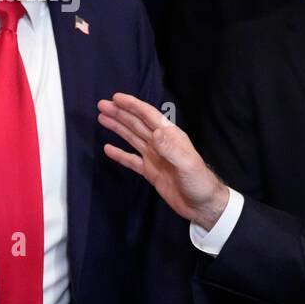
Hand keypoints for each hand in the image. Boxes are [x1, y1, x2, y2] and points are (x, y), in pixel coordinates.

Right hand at [97, 93, 228, 230]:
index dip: (133, 106)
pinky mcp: (151, 172)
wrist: (202, 206)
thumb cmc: (200, 183)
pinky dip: (120, 154)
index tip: (116, 98)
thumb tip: (155, 132)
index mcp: (171, 137)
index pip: (149, 116)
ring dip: (118, 127)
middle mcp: (161, 144)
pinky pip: (131, 160)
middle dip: (120, 113)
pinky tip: (108, 149)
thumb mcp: (188, 164)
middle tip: (102, 104)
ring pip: (133, 138)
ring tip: (102, 118)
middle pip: (137, 124)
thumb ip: (171, 149)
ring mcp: (155, 157)